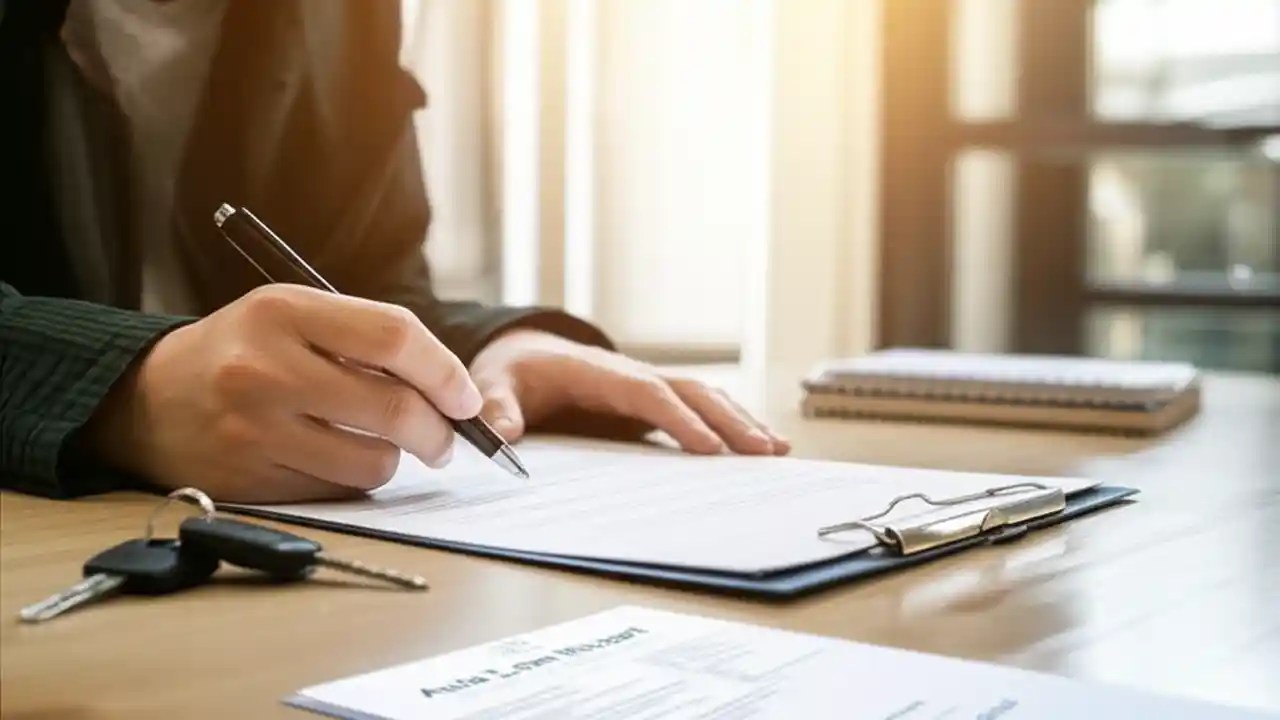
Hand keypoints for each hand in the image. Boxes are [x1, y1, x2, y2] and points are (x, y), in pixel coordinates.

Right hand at [84, 285, 481, 502]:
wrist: (145, 400)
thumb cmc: (243, 351)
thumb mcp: (291, 315)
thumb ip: (366, 339)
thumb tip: (454, 392)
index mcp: (283, 311)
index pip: (395, 337)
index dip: (446, 371)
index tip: (466, 397)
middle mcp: (266, 368)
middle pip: (394, 408)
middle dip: (439, 432)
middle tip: (445, 439)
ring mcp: (255, 430)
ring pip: (373, 462)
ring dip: (395, 460)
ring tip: (383, 447)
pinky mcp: (249, 481)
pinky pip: (337, 492)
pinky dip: (354, 482)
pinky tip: (337, 462)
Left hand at [468, 329, 788, 454]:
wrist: (524, 353)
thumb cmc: (513, 371)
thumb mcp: (494, 384)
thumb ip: (498, 408)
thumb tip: (503, 434)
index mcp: (600, 373)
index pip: (647, 395)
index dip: (679, 419)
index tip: (708, 447)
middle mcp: (634, 375)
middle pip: (691, 393)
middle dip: (728, 421)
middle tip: (762, 451)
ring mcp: (649, 386)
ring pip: (705, 397)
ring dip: (739, 421)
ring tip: (775, 450)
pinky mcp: (654, 402)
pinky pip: (700, 409)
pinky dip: (731, 424)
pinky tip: (759, 445)